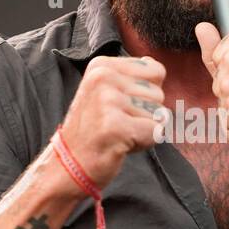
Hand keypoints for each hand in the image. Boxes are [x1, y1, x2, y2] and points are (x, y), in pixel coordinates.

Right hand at [59, 54, 165, 189]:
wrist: (70, 163)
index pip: (156, 71)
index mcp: (102, 65)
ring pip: (158, 113)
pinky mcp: (115, 126)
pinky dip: (144, 142)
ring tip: (119, 133)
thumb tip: (155, 66)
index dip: (147, 94)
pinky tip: (121, 144)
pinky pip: (155, 131)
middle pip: (159, 93)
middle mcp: (103, 77)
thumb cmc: (94, 129)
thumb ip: (131, 77)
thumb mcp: (105, 91)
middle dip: (145, 113)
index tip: (122, 107)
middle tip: (118, 123)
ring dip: (144, 128)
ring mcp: (108, 101)